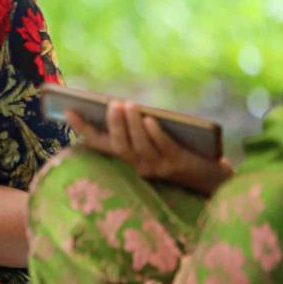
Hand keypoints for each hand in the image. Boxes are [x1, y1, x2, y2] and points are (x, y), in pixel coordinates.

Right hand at [68, 101, 233, 195]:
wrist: (214, 179)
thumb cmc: (182, 153)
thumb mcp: (155, 143)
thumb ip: (140, 130)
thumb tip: (124, 105)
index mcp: (129, 160)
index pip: (99, 144)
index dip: (82, 129)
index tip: (68, 111)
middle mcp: (139, 166)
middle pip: (119, 146)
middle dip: (114, 124)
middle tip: (112, 104)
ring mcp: (158, 167)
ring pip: (139, 145)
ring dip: (132, 124)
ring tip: (129, 105)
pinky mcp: (179, 163)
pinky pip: (163, 147)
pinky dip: (155, 133)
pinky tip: (150, 119)